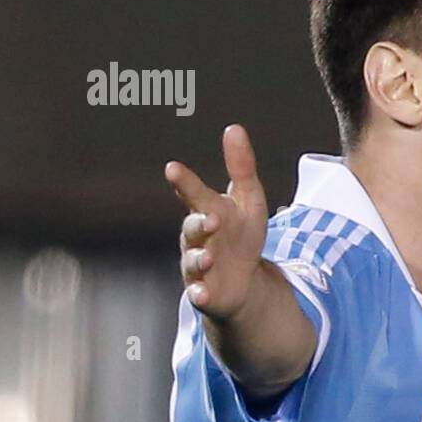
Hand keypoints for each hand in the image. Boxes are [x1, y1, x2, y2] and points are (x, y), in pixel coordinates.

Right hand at [164, 124, 269, 320]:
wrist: (242, 281)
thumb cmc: (240, 234)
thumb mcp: (248, 200)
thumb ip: (240, 166)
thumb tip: (234, 127)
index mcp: (206, 210)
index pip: (194, 193)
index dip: (184, 182)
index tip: (173, 168)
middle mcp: (196, 237)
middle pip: (193, 228)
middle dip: (199, 223)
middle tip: (210, 218)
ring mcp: (197, 265)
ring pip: (192, 261)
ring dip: (198, 258)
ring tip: (207, 258)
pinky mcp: (205, 291)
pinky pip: (198, 293)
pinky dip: (199, 293)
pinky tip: (202, 294)